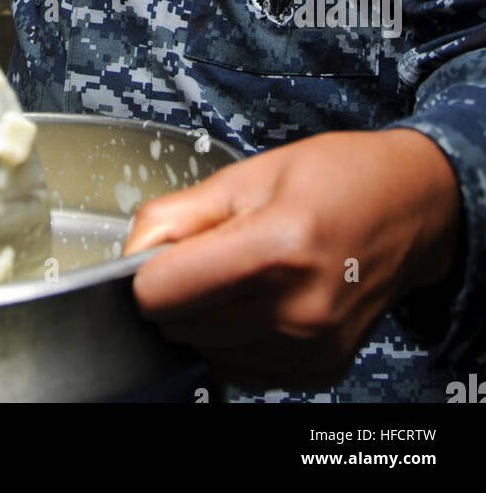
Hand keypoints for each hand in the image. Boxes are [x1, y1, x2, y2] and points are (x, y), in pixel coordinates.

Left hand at [124, 127, 461, 388]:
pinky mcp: (319, 369)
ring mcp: (310, 347)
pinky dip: (240, 336)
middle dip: (181, 289)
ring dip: (210, 316)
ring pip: (208, 349)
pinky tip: (266, 298)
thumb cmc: (337, 178)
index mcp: (276, 249)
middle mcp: (296, 310)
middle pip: (180, 325)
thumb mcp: (249, 173)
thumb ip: (178, 215)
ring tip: (248, 270)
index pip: (161, 293)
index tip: (162, 254)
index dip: (148, 270)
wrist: (412, 207)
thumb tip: (131, 252)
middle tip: (215, 251)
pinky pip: (244, 365)